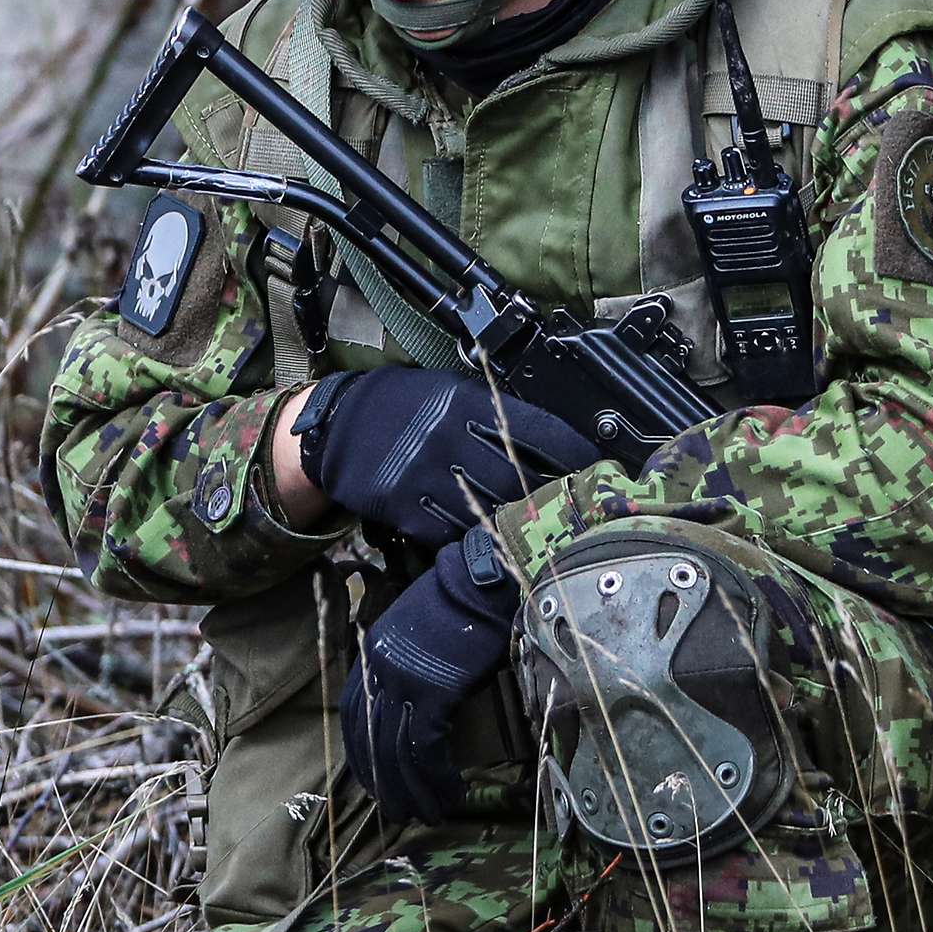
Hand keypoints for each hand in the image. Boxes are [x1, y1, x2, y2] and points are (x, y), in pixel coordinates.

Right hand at [293, 368, 598, 549]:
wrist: (335, 428)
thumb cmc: (398, 405)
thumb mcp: (446, 390)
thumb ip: (490, 411)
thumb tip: (547, 437)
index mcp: (465, 404)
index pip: (537, 431)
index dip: (573, 452)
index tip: (597, 466)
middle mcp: (449, 439)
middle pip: (520, 478)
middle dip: (552, 496)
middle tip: (578, 508)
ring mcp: (427, 477)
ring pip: (491, 510)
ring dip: (519, 523)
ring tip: (542, 530)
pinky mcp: (407, 509)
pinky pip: (453, 531)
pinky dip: (476, 538)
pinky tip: (492, 540)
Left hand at [340, 532, 519, 823]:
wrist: (483, 578)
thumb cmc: (464, 601)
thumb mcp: (422, 634)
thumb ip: (413, 666)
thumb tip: (424, 702)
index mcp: (372, 656)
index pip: (352, 716)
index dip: (362, 754)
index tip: (374, 780)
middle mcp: (378, 671)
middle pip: (371, 741)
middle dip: (384, 783)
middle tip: (400, 813)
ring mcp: (403, 681)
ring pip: (396, 752)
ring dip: (413, 790)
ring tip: (428, 815)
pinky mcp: (433, 691)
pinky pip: (425, 747)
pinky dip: (436, 776)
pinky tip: (449, 793)